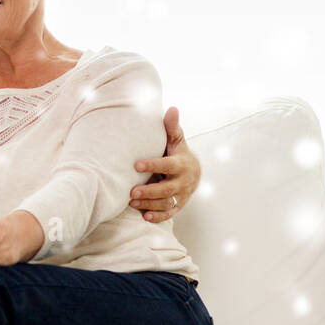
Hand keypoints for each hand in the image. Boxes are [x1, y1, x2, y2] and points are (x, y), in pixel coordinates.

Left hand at [129, 106, 200, 222]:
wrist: (193, 171)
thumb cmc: (177, 152)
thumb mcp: (176, 139)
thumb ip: (172, 127)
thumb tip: (171, 108)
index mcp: (182, 163)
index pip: (168, 165)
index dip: (153, 165)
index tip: (136, 165)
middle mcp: (184, 181)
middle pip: (167, 189)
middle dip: (149, 191)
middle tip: (131, 192)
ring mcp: (182, 195)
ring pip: (167, 202)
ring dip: (149, 204)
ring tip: (131, 202)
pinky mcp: (179, 205)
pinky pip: (170, 213)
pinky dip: (158, 216)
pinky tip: (145, 216)